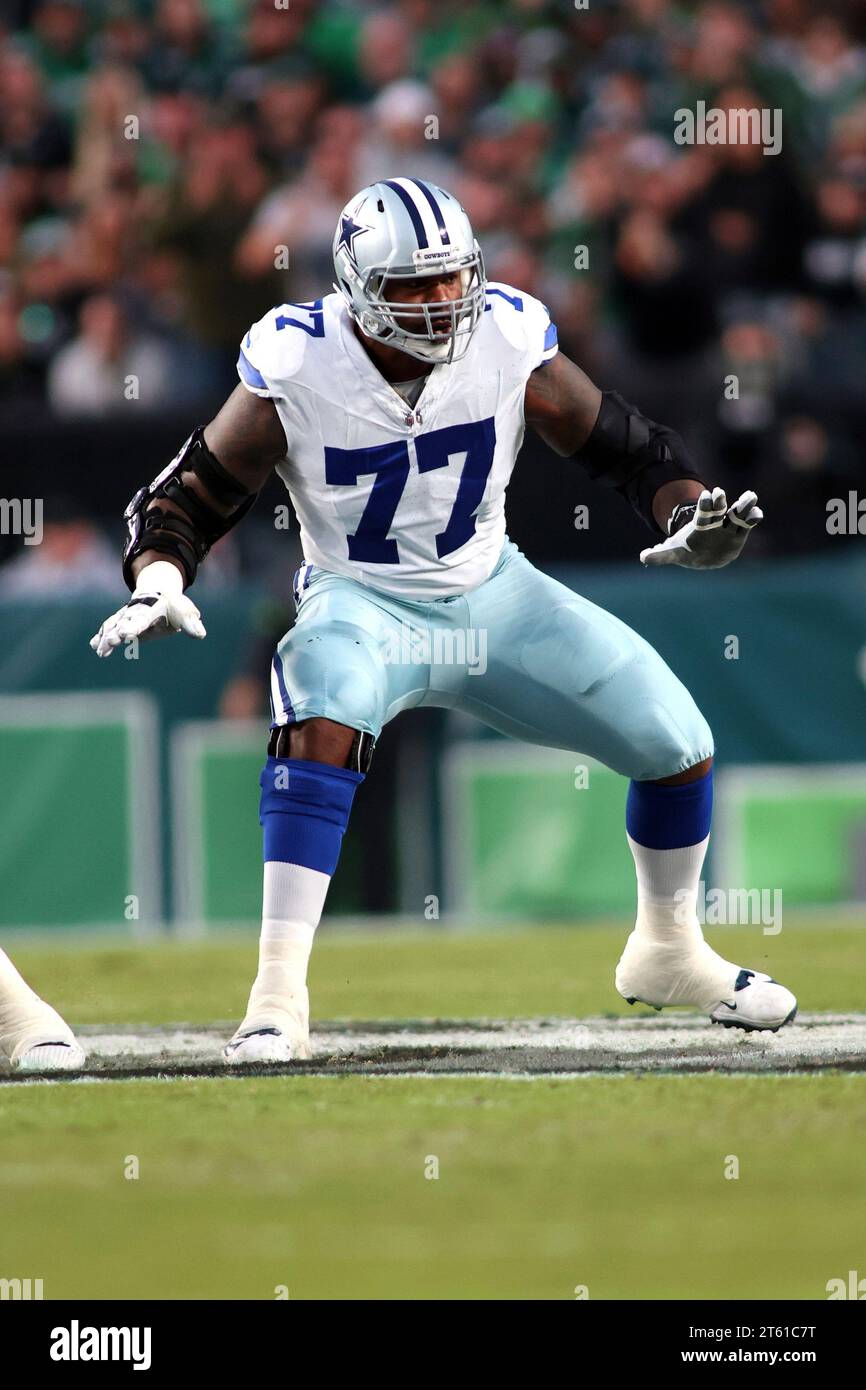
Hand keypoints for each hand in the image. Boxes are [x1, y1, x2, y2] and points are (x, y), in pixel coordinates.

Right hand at [90, 561, 205, 657]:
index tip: (126, 635)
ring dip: (106, 637)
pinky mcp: (121, 621)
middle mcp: (135, 612)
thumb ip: (191, 623)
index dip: (133, 627)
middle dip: (116, 632)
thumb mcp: (186, 613)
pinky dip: (101, 636)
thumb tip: (201, 634)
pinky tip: (94, 646)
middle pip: (123, 622)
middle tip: (111, 642)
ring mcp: (126, 616)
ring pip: (113, 625)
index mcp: (151, 609)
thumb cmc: (174, 606)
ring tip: (100, 651)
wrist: (160, 593)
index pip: (141, 620)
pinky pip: (109, 627)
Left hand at [640, 487, 762, 569]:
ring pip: (737, 513)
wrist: (703, 554)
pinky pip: (747, 524)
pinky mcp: (740, 534)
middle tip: (720, 492)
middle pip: (719, 510)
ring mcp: (729, 527)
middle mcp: (715, 523)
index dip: (705, 504)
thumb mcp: (673, 553)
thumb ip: (660, 555)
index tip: (706, 495)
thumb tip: (642, 557)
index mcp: (700, 525)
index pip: (703, 512)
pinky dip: (753, 518)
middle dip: (720, 501)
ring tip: (751, 496)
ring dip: (744, 505)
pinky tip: (758, 513)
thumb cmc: (687, 551)